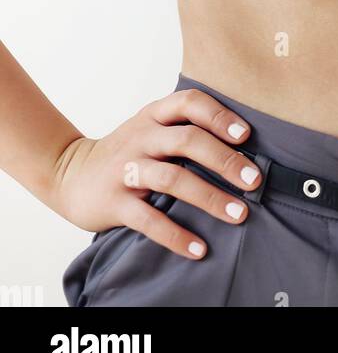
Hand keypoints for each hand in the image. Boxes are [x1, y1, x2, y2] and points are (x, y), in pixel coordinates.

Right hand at [50, 86, 261, 259]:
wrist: (70, 175)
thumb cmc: (127, 151)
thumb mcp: (150, 128)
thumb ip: (185, 128)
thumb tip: (243, 146)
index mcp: (154, 115)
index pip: (190, 103)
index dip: (219, 116)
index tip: (246, 136)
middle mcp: (141, 137)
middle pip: (187, 140)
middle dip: (225, 160)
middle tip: (253, 180)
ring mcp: (126, 169)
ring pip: (173, 178)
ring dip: (209, 197)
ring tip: (238, 214)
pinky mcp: (115, 203)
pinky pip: (149, 220)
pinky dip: (176, 235)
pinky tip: (199, 248)